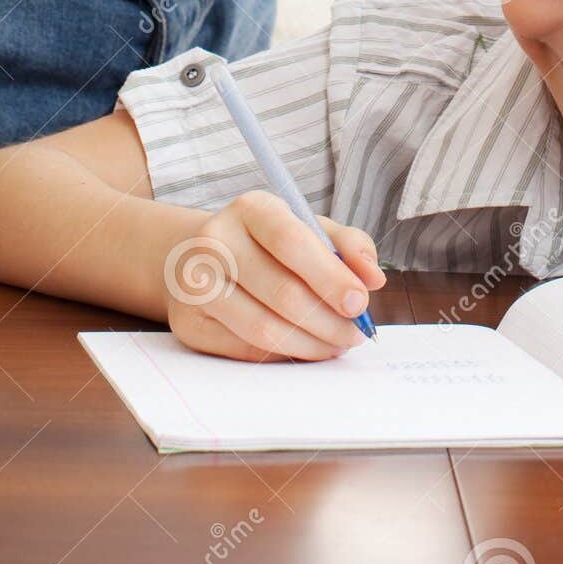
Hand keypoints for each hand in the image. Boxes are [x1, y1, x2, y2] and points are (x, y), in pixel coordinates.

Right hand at [161, 191, 384, 362]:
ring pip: (264, 329)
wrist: (197, 257)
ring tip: (336, 344)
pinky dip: (285, 354)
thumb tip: (373, 279)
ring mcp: (196, 285)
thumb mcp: (309, 228)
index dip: (330, 276)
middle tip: (355, 333)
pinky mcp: (190, 323)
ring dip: (311, 344)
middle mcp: (215, 242)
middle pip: (282, 292)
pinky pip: (246, 350)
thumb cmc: (268, 243)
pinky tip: (305, 347)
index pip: (292, 242)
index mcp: (250, 209)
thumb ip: (349, 246)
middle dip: (329, 321)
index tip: (359, 302)